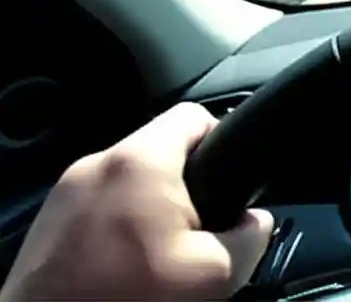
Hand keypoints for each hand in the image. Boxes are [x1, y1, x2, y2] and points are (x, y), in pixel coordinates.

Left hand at [0, 103, 273, 300]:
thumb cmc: (129, 299)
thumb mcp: (216, 275)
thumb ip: (250, 236)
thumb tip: (254, 222)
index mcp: (139, 162)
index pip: (195, 115)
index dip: (222, 140)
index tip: (227, 180)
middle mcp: (95, 164)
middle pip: (160, 150)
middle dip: (186, 186)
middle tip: (197, 232)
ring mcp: (64, 192)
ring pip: (128, 179)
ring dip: (150, 206)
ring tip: (160, 253)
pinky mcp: (47, 221)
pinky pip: (99, 204)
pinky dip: (119, 223)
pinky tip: (125, 263)